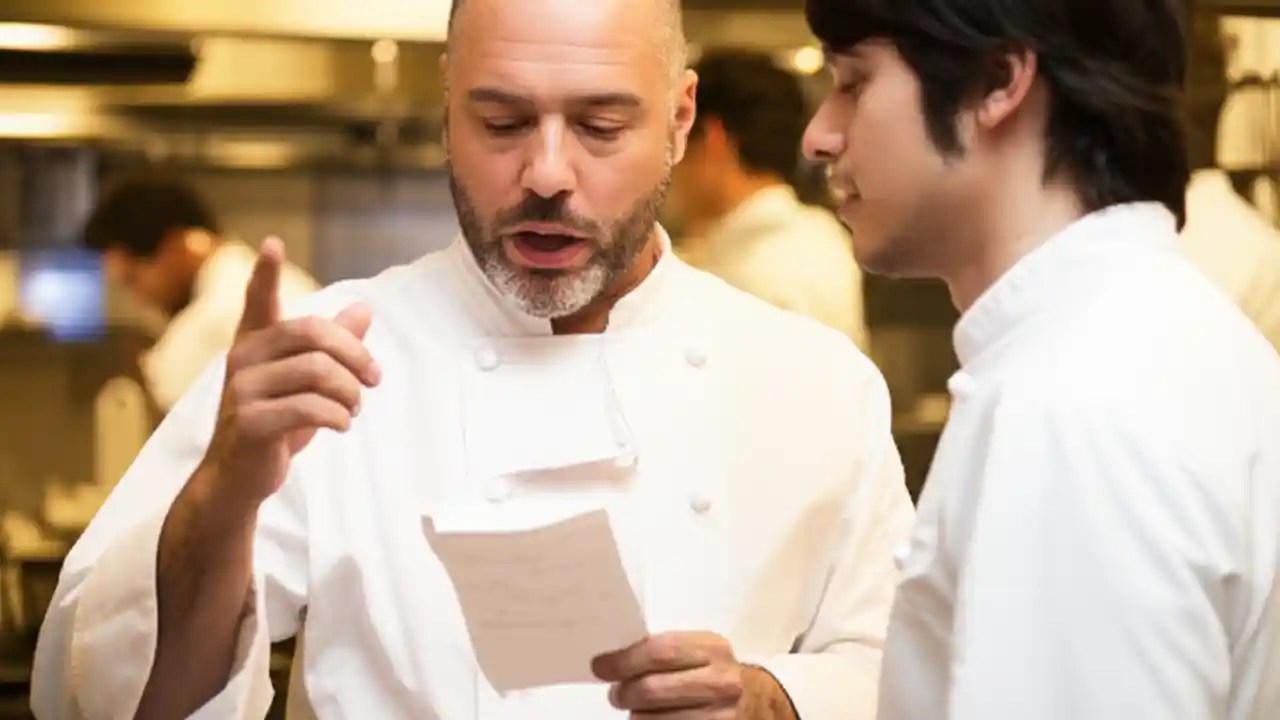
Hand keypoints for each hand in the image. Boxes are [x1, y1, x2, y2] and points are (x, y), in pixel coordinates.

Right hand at [200, 237, 381, 508]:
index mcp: (255, 344)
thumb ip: (333, 347)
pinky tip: (343, 424)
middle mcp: (243, 359)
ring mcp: (242, 390)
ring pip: (317, 371)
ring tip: (355, 409)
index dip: (266, 273)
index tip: (274, 243)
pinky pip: (310, 407)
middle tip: (374, 379)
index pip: (258, 300)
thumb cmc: (277, 424)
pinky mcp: (249, 421)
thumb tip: (364, 308)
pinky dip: (338, 416)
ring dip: (351, 392)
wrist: (240, 479)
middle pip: (313, 333)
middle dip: (355, 355)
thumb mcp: (309, 385)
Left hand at [592, 632, 742, 718]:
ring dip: (635, 716)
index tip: (600, 667)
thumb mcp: (701, 650)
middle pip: (652, 690)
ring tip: (636, 709)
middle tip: (615, 693)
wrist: (759, 701)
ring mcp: (720, 717)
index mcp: (713, 650)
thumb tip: (614, 660)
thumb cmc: (716, 671)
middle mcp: (721, 683)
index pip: (659, 651)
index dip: (623, 661)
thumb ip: (665, 651)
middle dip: (623, 692)